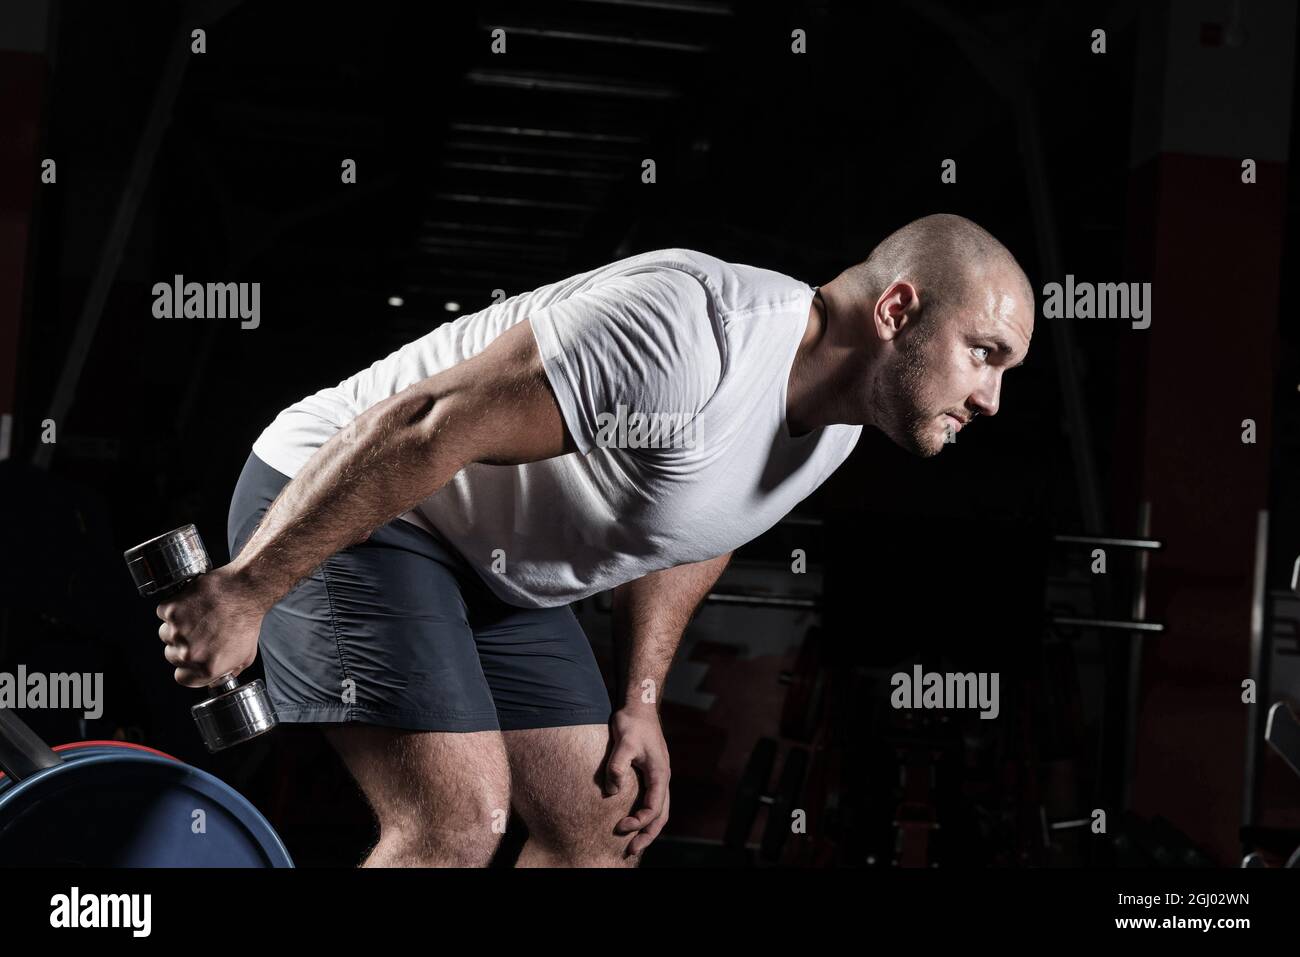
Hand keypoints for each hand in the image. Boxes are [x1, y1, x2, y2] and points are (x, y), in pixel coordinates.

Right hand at [155, 565, 267, 688]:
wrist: (246, 590)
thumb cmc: (248, 620)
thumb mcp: (245, 656)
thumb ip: (226, 671)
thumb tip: (213, 679)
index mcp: (207, 669)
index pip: (181, 678)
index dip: (188, 666)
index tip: (194, 656)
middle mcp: (190, 654)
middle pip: (171, 655)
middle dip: (183, 644)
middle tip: (201, 630)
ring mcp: (178, 632)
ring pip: (165, 634)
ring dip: (177, 626)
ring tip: (199, 615)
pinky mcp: (172, 611)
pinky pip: (164, 613)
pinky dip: (174, 607)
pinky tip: (193, 603)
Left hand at [604, 706, 670, 854]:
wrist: (639, 707)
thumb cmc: (632, 723)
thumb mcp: (624, 742)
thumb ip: (618, 767)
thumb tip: (612, 792)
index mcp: (660, 774)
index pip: (654, 808)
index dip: (639, 822)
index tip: (620, 827)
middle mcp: (662, 779)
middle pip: (661, 816)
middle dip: (648, 835)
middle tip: (631, 851)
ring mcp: (658, 777)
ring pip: (660, 810)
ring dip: (648, 828)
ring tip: (634, 843)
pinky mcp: (651, 774)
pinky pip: (653, 801)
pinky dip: (646, 815)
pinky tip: (633, 820)